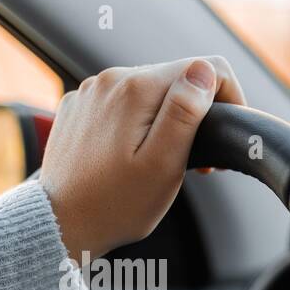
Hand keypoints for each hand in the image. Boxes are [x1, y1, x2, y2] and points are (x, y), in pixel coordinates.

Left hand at [40, 57, 245, 260]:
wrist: (62, 222)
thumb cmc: (118, 203)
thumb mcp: (164, 163)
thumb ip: (185, 112)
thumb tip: (205, 71)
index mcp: (137, 89)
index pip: (203, 67)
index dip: (227, 96)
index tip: (224, 134)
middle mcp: (111, 79)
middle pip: (176, 78)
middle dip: (196, 113)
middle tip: (198, 161)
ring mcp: (91, 91)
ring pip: (150, 90)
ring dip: (167, 119)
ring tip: (164, 161)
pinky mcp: (80, 106)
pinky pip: (123, 102)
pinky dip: (138, 122)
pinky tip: (133, 156)